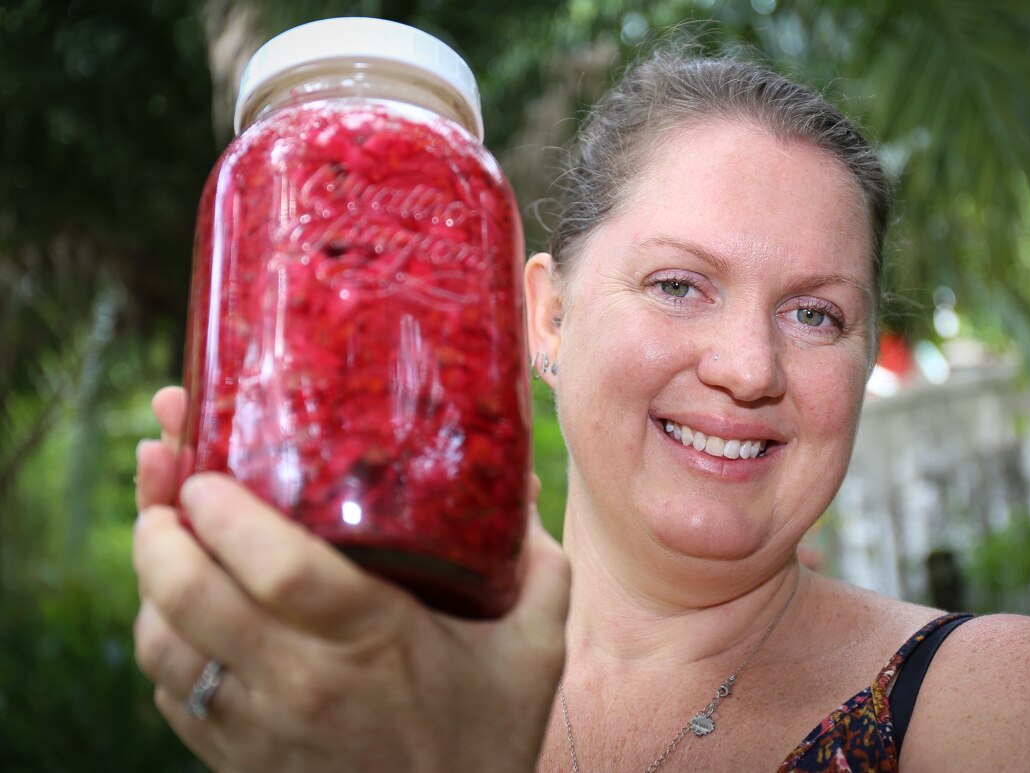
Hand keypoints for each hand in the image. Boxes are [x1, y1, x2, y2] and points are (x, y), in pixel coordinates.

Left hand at [133, 387, 569, 771]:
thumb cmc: (490, 737)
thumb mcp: (535, 647)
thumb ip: (537, 561)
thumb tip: (523, 479)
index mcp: (373, 639)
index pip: (275, 566)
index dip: (223, 510)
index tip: (206, 471)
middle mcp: (302, 682)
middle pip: (189, 596)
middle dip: (158, 528)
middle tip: (168, 489)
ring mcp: (261, 729)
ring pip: (162, 645)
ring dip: (149, 586)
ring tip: (165, 541)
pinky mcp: (238, 762)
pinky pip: (172, 696)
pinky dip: (164, 646)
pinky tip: (181, 617)